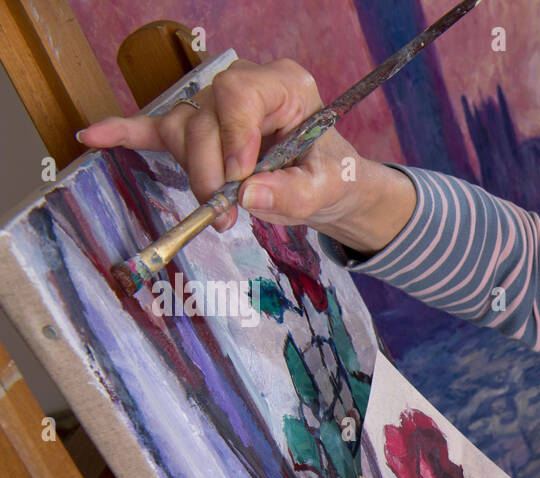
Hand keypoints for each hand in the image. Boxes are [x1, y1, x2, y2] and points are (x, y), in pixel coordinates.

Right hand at [75, 58, 413, 252]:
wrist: (328, 185)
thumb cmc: (331, 177)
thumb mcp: (329, 189)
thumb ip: (295, 192)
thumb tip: (250, 195)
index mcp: (285, 86)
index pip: (241, 95)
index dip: (233, 136)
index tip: (239, 181)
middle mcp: (246, 88)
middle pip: (205, 118)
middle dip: (210, 170)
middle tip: (226, 215)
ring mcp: (217, 108)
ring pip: (183, 130)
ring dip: (192, 172)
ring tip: (215, 210)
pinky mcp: (198, 132)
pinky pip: (156, 129)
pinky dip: (126, 133)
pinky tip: (94, 136)